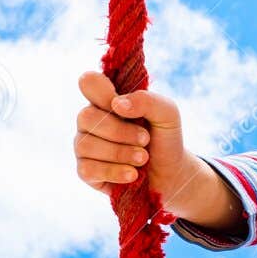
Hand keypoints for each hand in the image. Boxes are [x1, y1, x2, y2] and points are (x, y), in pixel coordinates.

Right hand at [74, 70, 190, 197]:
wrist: (171, 174)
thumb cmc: (165, 139)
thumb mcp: (167, 114)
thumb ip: (146, 101)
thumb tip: (117, 104)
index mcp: (107, 100)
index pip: (88, 83)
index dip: (101, 92)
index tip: (120, 105)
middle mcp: (91, 121)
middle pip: (86, 117)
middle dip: (120, 131)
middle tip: (145, 139)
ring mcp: (85, 145)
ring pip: (86, 145)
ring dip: (121, 153)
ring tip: (143, 158)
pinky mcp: (86, 171)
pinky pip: (88, 169)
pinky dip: (114, 172)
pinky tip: (132, 174)